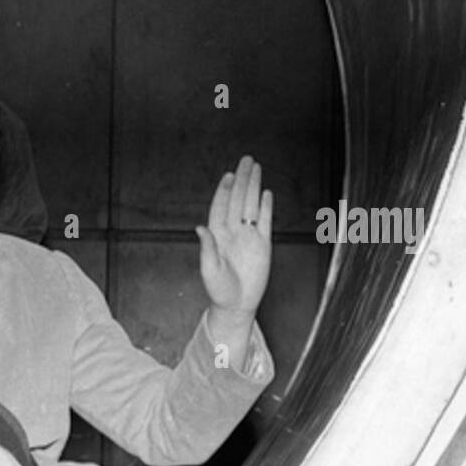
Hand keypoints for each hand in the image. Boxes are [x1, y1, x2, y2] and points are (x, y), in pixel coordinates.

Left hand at [196, 155, 272, 319]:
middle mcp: (233, 232)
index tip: (229, 175)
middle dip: (242, 180)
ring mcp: (248, 237)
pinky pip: (265, 221)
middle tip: (246, 160)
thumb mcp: (209, 270)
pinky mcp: (263, 245)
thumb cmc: (219, 290)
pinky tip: (266, 193)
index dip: (225, 190)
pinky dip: (266, 207)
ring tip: (256, 168)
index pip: (221, 207)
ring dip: (253, 187)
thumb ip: (207, 249)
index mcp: (218, 236)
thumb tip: (199, 228)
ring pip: (252, 206)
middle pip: (238, 200)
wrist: (237, 305)